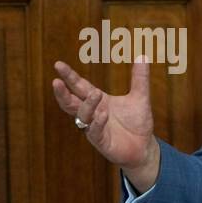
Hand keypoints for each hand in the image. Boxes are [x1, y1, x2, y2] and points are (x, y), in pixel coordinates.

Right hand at [52, 59, 159, 191]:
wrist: (144, 147)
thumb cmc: (137, 122)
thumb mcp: (140, 97)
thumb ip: (140, 78)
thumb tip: (143, 55)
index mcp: (98, 100)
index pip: (79, 86)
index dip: (69, 76)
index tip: (58, 65)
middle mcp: (93, 113)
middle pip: (71, 102)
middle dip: (63, 93)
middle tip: (57, 81)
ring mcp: (94, 128)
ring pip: (82, 116)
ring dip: (87, 105)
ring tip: (96, 93)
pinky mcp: (101, 142)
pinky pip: (95, 132)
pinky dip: (97, 123)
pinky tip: (103, 114)